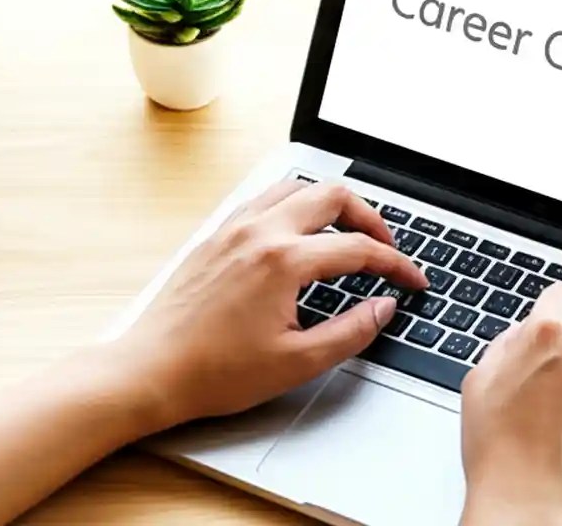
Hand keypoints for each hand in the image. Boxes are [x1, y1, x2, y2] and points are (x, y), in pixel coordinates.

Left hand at [113, 179, 426, 429]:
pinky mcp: (215, 237)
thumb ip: (351, 331)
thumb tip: (383, 308)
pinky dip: (294, 206)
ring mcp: (234, 230)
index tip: (412, 281)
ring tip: (347, 232)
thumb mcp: (298, 362)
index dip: (396, 265)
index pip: (359, 249)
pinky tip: (299, 232)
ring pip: (297, 187)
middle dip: (370, 218)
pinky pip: (265, 200)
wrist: (149, 373)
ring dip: (331, 204)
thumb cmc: (214, 372)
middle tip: (385, 247)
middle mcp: (259, 233)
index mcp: (284, 261)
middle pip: (332, 196)